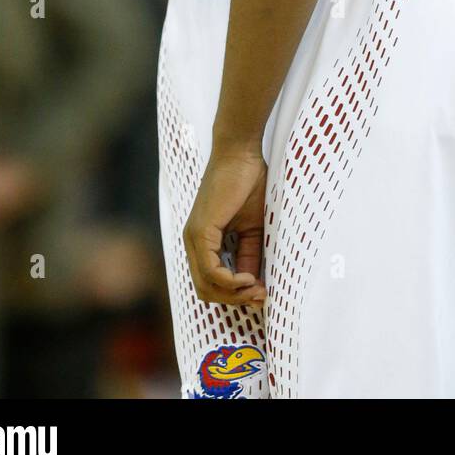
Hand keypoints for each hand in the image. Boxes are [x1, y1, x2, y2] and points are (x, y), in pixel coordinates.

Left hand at [183, 144, 266, 305]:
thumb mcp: (252, 228)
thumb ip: (249, 255)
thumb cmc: (247, 184)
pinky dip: (229, 280)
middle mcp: (192, 243)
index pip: (211, 283)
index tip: (262, 293)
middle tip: (261, 295)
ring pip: (205, 285)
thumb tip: (255, 285)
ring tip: (257, 288)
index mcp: (202, 242)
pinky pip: (209, 269)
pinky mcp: (200, 231)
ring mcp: (193, 238)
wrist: (240, 154)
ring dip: (233, 293)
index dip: (235, 295)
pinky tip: (248, 277)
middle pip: (205, 291)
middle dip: (234, 300)